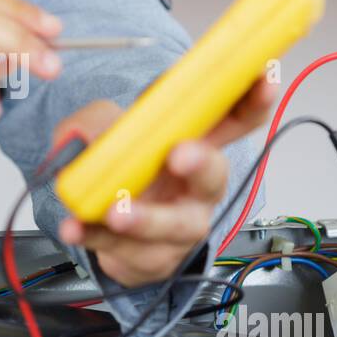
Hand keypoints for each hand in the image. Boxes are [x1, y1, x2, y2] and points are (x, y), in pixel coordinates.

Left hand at [55, 75, 274, 288]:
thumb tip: (84, 134)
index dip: (255, 99)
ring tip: (117, 211)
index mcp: (199, 146)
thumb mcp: (107, 131)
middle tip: (180, 155)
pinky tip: (75, 228)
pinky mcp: (152, 257)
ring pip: (173, 225)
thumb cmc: (126, 171)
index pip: (238, 120)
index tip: (261, 78)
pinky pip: (124, 249)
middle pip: (214, 176)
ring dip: (146, 217)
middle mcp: (198, 189)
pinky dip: (95, 236)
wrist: (108, 228)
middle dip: (200, 164)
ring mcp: (179, 228)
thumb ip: (97, 122)